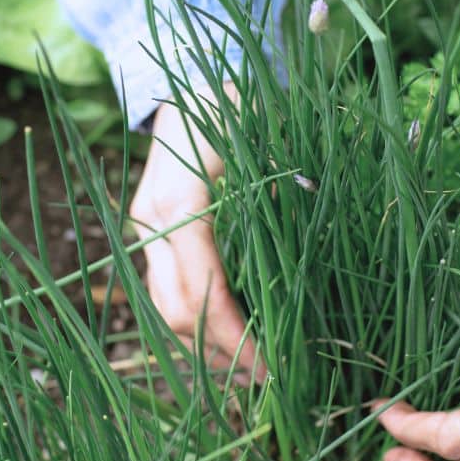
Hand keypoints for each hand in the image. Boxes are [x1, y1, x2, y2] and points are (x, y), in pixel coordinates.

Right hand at [129, 93, 259, 377]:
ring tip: (257, 370)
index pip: (202, 296)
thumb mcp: (267, 144)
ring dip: (208, 349)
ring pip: (165, 313)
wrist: (193, 81)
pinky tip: (232, 340)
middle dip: (224, 357)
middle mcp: (151, 224)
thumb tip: (314, 282)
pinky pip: (167, 294)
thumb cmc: (237, 104)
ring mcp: (144, 231)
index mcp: (179, 204)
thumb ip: (285, 205)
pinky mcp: (150, 236)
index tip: (279, 366)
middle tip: (275, 379)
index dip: (240, 340)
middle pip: (177, 315)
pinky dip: (198, 325)